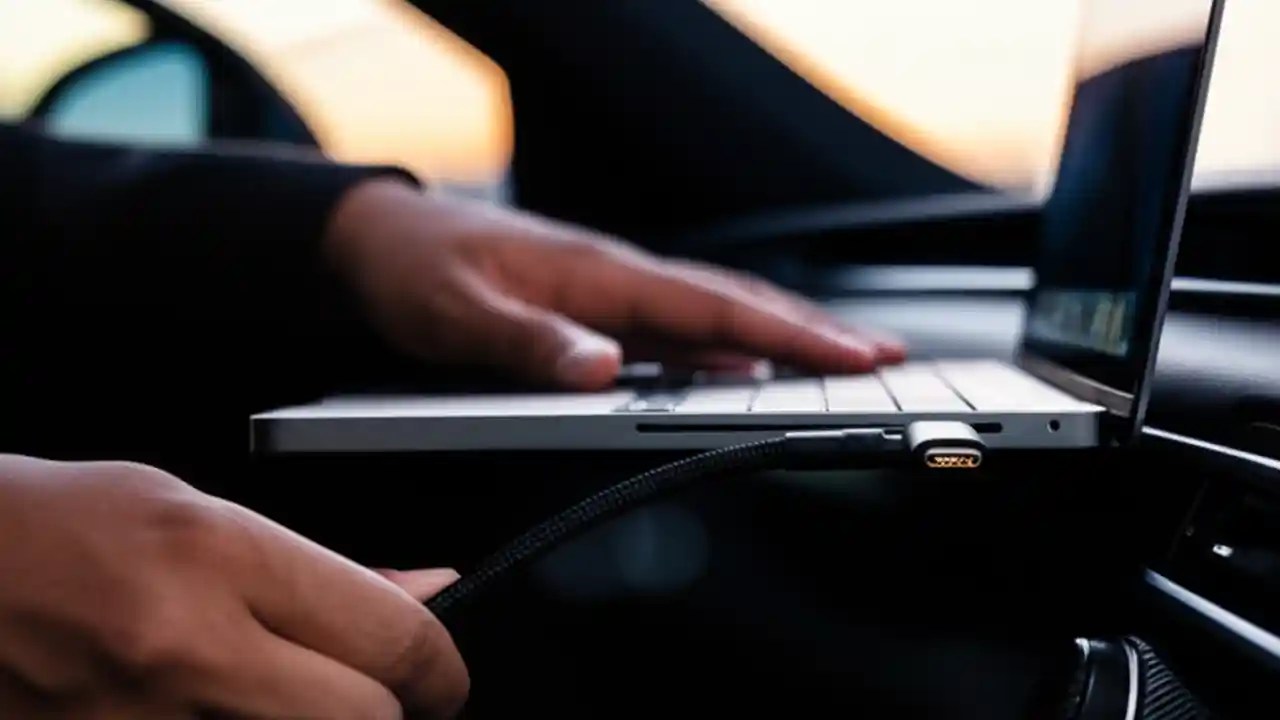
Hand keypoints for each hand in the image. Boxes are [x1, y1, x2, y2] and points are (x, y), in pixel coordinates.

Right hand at [0, 455, 467, 718]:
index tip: (441, 676)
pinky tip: (221, 712)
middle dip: (388, 711)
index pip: (391, 635)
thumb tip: (423, 592)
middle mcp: (185, 650)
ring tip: (279, 695)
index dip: (441, 667)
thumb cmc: (58, 528)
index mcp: (218, 558)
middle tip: (376, 695)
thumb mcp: (198, 513)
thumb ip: (321, 567)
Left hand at [326, 179, 905, 389]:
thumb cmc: (417, 269)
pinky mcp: (599, 308)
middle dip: (812, 332)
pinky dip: (729, 348)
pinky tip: (744, 373)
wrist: (381, 239)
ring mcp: (613, 291)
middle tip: (885, 359)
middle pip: (734, 303)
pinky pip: (680, 329)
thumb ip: (527, 341)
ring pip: (715, 315)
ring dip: (781, 337)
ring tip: (841, 361)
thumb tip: (604, 369)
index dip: (787, 335)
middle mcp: (619, 277)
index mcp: (600, 274)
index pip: (712, 308)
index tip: (854, 356)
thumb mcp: (455, 313)